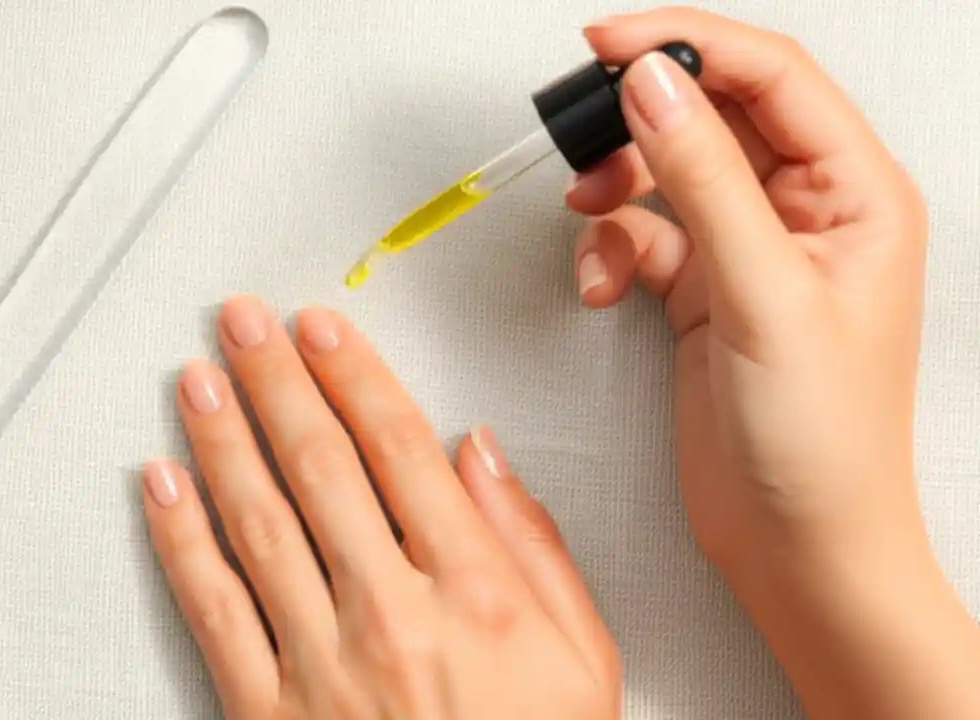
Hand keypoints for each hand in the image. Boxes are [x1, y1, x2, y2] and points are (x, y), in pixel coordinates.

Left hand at [142, 296, 618, 718]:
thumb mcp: (583, 658)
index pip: (400, 449)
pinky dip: (179, 539)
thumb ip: (532, 547)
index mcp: (476, 594)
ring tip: (198, 379)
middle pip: (321, 466)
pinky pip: (214, 609)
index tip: (322, 328)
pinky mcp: (266, 711)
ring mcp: (323, 664)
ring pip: (258, 522)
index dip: (352, 374)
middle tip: (243, 323)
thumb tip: (477, 454)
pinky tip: (161, 484)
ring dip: (221, 438)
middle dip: (275, 380)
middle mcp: (394, 617)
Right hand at [567, 7, 979, 717]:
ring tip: (587, 217)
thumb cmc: (821, 442)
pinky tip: (602, 286)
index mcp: (857, 192)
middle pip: (714, 115)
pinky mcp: (706, 290)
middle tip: (577, 131)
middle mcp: (807, 210)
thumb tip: (654, 85)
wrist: (798, 546)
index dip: (688, 44)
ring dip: (616, 189)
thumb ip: (705, 181)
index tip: (606, 42)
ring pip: (668, 172)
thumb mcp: (763, 296)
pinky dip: (610, 249)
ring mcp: (752, 250)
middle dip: (640, 120)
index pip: (772, 75)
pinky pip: (644, 234)